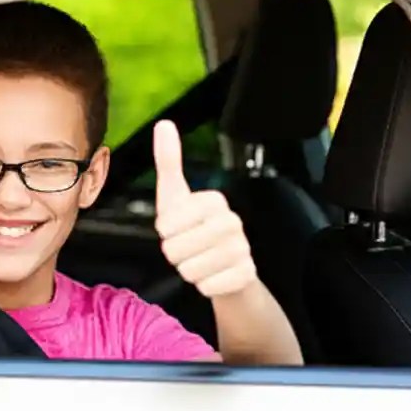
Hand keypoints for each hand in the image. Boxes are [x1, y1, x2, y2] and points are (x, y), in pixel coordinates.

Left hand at [153, 120, 257, 298]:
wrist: (227, 268)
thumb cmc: (195, 229)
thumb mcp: (176, 197)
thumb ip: (169, 161)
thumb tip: (164, 123)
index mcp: (214, 201)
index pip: (166, 225)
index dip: (165, 233)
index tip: (177, 229)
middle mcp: (232, 221)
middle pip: (175, 250)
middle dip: (175, 255)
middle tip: (189, 249)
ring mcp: (242, 248)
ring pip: (190, 271)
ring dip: (189, 271)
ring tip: (200, 262)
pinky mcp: (247, 274)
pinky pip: (207, 287)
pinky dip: (204, 286)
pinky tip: (214, 276)